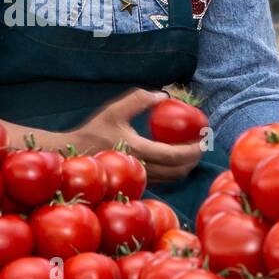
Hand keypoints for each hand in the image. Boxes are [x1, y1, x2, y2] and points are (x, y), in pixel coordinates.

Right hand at [71, 89, 201, 183]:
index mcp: (138, 151)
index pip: (174, 155)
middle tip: (202, 144)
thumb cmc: (93, 132)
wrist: (74, 155)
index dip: (193, 150)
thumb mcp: (114, 110)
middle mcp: (141, 169)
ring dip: (186, 166)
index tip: (204, 140)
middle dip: (194, 159)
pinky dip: (174, 170)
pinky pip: (163, 180)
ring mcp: (139, 178)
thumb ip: (139, 99)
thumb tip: (163, 95)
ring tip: (191, 150)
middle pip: (178, 171)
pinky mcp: (136, 182)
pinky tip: (174, 157)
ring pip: (172, 178)